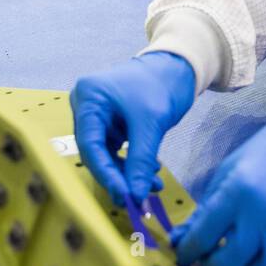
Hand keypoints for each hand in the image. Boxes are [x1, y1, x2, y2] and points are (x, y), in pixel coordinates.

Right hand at [71, 52, 195, 205]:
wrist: (179, 67)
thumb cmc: (162, 84)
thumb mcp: (151, 123)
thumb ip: (140, 161)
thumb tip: (134, 196)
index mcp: (89, 97)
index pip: (89, 144)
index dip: (105, 173)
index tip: (124, 196)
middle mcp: (86, 105)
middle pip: (96, 151)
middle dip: (119, 175)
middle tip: (138, 198)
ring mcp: (96, 115)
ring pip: (107, 154)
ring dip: (129, 172)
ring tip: (153, 184)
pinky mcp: (110, 123)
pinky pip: (116, 150)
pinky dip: (132, 162)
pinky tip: (150, 172)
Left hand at [171, 114, 265, 265]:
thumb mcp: (230, 171)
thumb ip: (208, 208)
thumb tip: (184, 239)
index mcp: (238, 193)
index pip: (202, 237)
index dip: (187, 251)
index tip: (184, 255)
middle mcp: (264, 217)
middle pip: (228, 264)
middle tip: (208, 262)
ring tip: (244, 252)